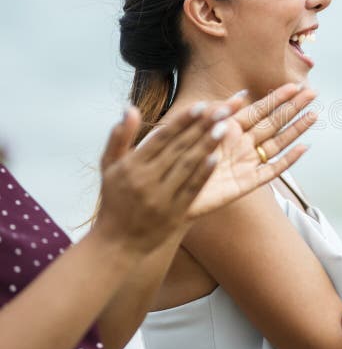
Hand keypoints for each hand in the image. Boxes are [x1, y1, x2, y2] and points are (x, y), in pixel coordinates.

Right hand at [95, 99, 234, 254]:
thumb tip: (130, 108)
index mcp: (131, 167)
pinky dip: (204, 173)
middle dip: (202, 127)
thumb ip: (120, 137)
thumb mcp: (109, 167)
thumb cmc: (115, 199)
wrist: (118, 243)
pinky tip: (217, 158)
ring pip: (187, 167)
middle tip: (223, 110)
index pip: (161, 138)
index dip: (182, 121)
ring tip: (224, 128)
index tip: (201, 105)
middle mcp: (145, 181)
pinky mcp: (174, 214)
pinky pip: (192, 190)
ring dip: (207, 146)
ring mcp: (160, 198)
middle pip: (178, 149)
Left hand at [187, 83, 316, 218]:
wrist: (167, 192)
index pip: (259, 109)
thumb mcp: (193, 130)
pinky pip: (272, 170)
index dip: (277, 98)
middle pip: (273, 122)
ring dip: (296, 129)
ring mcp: (246, 163)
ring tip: (313, 115)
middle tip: (312, 93)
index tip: (294, 85)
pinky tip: (303, 148)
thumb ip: (217, 114)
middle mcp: (241, 144)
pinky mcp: (247, 183)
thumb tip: (242, 96)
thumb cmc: (175, 159)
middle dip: (292, 108)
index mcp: (228, 129)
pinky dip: (288, 160)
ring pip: (277, 143)